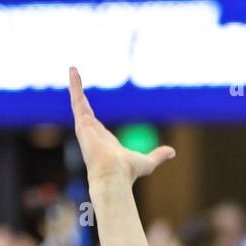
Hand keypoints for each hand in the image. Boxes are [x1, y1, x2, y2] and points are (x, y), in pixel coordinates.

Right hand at [68, 67, 175, 189]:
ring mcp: (85, 128)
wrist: (114, 176)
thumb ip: (158, 156)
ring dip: (75, 86)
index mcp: (105, 142)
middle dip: (80, 97)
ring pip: (79, 102)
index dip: (92, 116)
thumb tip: (172, 152)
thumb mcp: (147, 162)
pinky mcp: (82, 123)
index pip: (97, 124)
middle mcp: (93, 134)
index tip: (87, 107)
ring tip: (73, 69)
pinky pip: (77, 100)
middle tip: (76, 82)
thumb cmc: (128, 172)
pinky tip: (73, 71)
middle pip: (85, 110)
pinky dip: (75, 86)